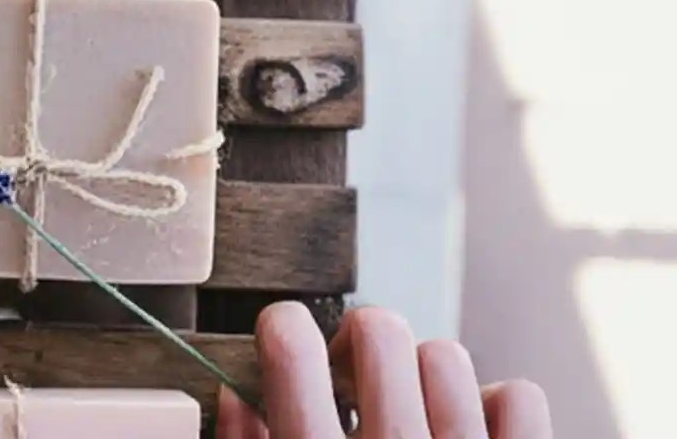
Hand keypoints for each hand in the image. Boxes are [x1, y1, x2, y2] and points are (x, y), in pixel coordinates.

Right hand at [217, 302, 551, 437]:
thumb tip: (235, 393)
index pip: (291, 347)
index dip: (282, 325)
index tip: (287, 334)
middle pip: (380, 327)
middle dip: (361, 342)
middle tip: (355, 379)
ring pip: (445, 355)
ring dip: (424, 379)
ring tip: (413, 417)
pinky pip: (518, 396)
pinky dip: (495, 411)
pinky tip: (468, 435)